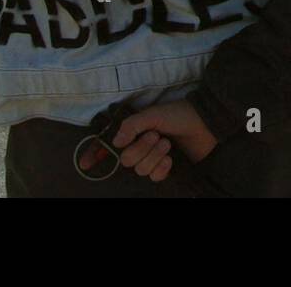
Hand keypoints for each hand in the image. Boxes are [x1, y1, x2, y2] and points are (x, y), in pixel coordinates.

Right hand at [78, 100, 218, 182]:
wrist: (205, 123)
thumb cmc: (179, 113)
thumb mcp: (154, 114)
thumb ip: (132, 126)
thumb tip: (116, 143)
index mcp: (133, 131)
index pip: (108, 145)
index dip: (95, 154)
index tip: (85, 164)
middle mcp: (139, 145)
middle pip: (126, 160)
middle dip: (141, 149)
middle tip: (156, 135)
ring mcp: (151, 158)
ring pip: (140, 169)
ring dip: (154, 155)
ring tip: (167, 142)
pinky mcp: (164, 168)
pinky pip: (154, 177)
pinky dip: (162, 167)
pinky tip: (170, 157)